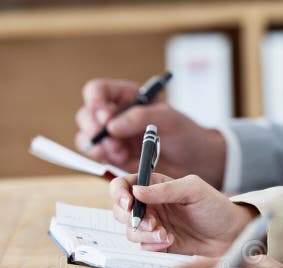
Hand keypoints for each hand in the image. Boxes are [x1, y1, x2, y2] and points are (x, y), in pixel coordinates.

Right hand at [75, 78, 227, 187]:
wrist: (195, 161)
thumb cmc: (185, 133)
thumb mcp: (168, 119)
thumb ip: (140, 118)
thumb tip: (111, 125)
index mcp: (127, 97)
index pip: (98, 91)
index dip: (96, 102)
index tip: (106, 117)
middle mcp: (115, 115)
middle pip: (86, 115)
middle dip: (95, 129)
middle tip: (113, 140)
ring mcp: (113, 137)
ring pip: (87, 138)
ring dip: (99, 146)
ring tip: (121, 153)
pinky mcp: (115, 157)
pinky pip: (97, 157)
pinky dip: (104, 159)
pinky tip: (122, 160)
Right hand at [110, 172, 256, 255]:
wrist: (230, 237)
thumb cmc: (216, 208)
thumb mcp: (194, 190)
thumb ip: (165, 190)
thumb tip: (137, 190)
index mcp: (155, 186)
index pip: (124, 185)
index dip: (119, 193)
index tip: (128, 204)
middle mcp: (150, 205)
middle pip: (120, 211)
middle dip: (132, 219)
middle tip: (152, 223)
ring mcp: (153, 226)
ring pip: (130, 231)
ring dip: (145, 234)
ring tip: (167, 235)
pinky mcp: (157, 244)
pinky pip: (142, 246)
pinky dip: (152, 245)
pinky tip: (170, 241)